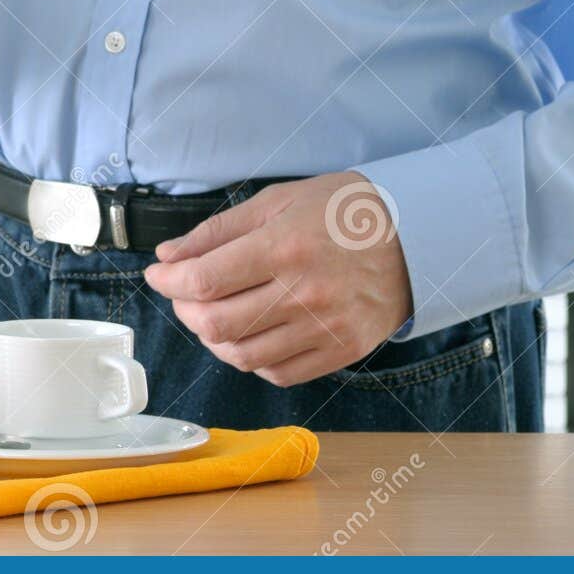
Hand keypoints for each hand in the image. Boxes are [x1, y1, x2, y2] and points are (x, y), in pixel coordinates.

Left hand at [143, 172, 412, 386]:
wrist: (415, 237)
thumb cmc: (340, 212)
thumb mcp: (277, 201)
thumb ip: (218, 231)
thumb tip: (168, 256)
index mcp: (284, 247)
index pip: (204, 280)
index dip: (168, 281)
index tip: (159, 274)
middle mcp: (304, 293)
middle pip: (216, 324)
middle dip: (184, 310)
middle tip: (183, 293)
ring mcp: (325, 328)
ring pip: (241, 354)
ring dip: (212, 338)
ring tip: (212, 314)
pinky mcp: (342, 351)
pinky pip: (277, 372)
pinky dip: (250, 358)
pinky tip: (248, 334)